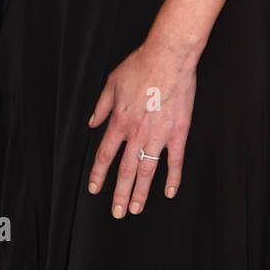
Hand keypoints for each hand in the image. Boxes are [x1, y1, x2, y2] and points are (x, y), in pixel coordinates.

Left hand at [87, 31, 197, 216]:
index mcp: (119, 121)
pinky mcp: (178, 132)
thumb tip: (92, 123)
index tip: (94, 189)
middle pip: (125, 170)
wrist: (167, 58)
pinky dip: (173, 178)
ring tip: (136, 209)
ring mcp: (158, 135)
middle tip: (117, 212)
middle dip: (120, 194)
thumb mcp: (112, 83)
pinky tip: (169, 192)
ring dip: (141, 192)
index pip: (104, 155)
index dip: (98, 174)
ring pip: (147, 171)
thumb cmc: (140, 66)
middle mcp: (137, 133)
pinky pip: (175, 161)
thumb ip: (101, 107)